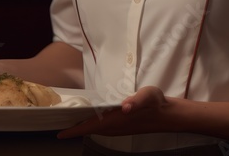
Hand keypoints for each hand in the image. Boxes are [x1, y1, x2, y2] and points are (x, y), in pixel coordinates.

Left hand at [57, 86, 175, 138]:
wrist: (168, 115)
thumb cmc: (157, 103)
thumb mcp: (148, 96)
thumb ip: (137, 100)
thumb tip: (126, 106)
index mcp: (118, 119)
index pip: (92, 126)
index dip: (75, 131)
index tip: (60, 134)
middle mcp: (116, 126)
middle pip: (90, 130)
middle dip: (75, 129)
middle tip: (60, 125)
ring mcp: (119, 128)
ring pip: (96, 130)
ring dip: (83, 128)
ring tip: (71, 122)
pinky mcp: (123, 127)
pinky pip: (103, 128)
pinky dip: (93, 125)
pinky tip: (91, 120)